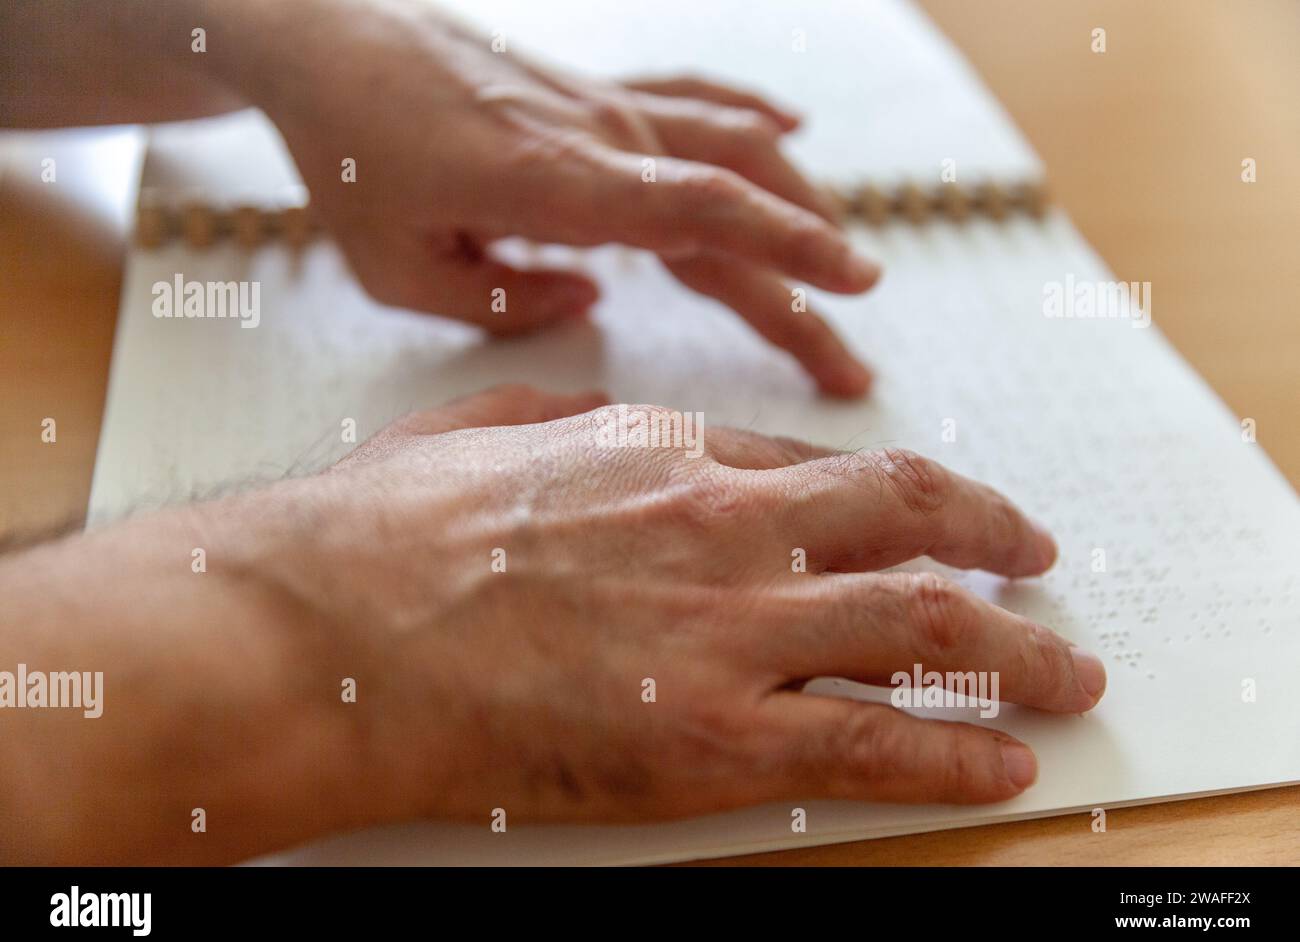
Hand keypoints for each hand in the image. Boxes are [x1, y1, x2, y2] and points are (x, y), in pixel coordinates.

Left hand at [211, 0, 878, 394]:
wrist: (328, 43)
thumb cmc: (351, 162)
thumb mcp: (397, 269)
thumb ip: (500, 301)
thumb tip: (589, 302)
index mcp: (555, 184)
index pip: (702, 212)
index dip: (784, 250)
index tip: (854, 288)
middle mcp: (600, 138)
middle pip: (736, 207)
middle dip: (804, 289)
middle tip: (851, 368)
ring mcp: (604, 108)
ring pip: (735, 149)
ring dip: (799, 211)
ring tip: (844, 268)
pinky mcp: (595, 95)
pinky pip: (692, 100)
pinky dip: (749, 118)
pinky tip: (793, 139)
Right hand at [261, 385, 1105, 824]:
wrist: (327, 627)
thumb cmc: (386, 532)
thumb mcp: (490, 430)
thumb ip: (569, 420)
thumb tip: (606, 425)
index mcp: (669, 453)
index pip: (827, 470)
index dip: (903, 494)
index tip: (940, 512)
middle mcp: (726, 530)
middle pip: (912, 525)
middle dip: (999, 544)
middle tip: (1042, 566)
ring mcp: (730, 633)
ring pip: (925, 632)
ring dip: (1016, 655)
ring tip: (1067, 678)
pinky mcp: (711, 740)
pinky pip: (872, 746)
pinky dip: (953, 754)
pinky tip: (1003, 764)